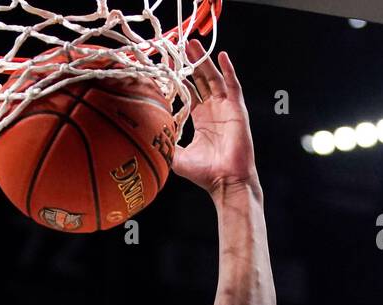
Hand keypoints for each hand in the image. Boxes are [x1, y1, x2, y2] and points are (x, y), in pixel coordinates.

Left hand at [172, 47, 259, 198]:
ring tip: (194, 45)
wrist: (225, 181)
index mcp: (200, 119)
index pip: (189, 91)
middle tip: (180, 47)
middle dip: (191, 63)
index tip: (168, 65)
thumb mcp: (177, 157)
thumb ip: (164, 144)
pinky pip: (233, 85)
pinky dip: (228, 70)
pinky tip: (221, 56)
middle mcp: (212, 110)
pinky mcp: (237, 109)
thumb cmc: (204, 173)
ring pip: (213, 78)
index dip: (180, 78)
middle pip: (200, 80)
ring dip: (205, 62)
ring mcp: (225, 108)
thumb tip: (145, 138)